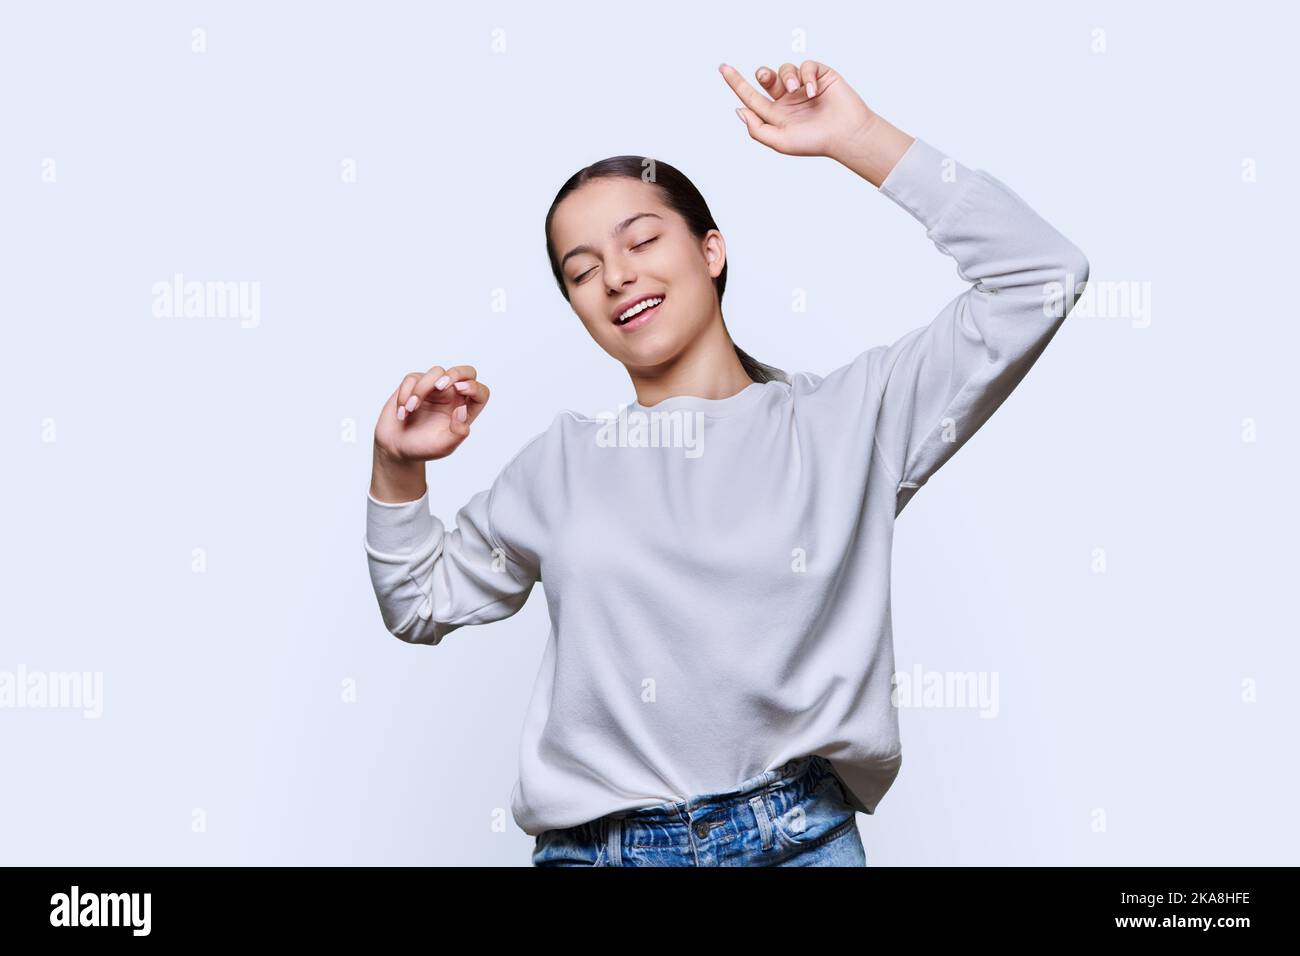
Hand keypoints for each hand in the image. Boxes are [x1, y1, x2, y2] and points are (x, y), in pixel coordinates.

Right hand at [373, 364, 489, 463]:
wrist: (397, 447)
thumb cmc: (424, 447)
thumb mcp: (444, 446)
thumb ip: (458, 432)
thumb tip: (462, 410)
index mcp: (465, 410)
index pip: (480, 392)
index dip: (473, 387)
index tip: (460, 389)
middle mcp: (453, 396)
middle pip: (466, 372)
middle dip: (455, 374)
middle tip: (440, 386)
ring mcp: (434, 388)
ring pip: (437, 372)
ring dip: (421, 389)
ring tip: (411, 408)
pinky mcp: (415, 384)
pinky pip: (413, 378)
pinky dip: (406, 393)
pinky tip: (402, 412)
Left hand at [719, 60, 877, 160]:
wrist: (846, 134)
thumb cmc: (815, 142)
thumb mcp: (780, 142)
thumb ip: (757, 128)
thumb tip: (739, 110)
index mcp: (776, 114)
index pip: (751, 97)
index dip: (737, 83)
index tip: (723, 68)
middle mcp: (787, 99)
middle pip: (766, 78)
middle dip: (763, 74)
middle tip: (764, 77)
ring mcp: (803, 86)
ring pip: (785, 70)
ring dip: (788, 77)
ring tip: (798, 90)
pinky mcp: (819, 76)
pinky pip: (806, 65)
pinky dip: (807, 75)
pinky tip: (812, 90)